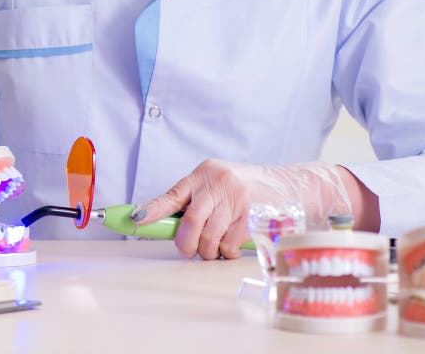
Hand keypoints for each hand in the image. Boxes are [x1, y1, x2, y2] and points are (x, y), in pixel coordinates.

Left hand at [131, 159, 351, 259]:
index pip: (172, 194)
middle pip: (190, 224)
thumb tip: (165, 225)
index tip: (135, 221)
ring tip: (218, 244)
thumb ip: (196, 199)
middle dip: (187, 245)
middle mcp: (218, 183)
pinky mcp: (253, 216)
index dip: (153, 210)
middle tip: (191, 250)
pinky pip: (228, 246)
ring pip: (208, 239)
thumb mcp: (219, 183)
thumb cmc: (247, 188)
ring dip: (209, 251)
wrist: (290, 185)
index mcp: (204, 173)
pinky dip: (228, 252)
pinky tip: (235, 242)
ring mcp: (237, 199)